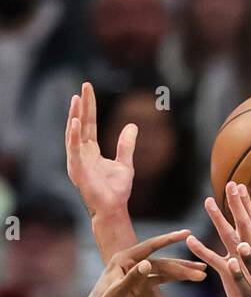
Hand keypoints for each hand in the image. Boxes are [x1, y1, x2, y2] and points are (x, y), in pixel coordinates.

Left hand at [61, 231, 205, 296]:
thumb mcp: (117, 293)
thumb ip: (132, 277)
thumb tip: (148, 263)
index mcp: (123, 260)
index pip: (151, 247)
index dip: (169, 240)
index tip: (186, 233)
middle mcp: (130, 264)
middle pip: (161, 261)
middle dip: (182, 265)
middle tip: (202, 268)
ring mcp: (134, 274)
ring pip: (162, 271)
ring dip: (180, 273)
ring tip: (200, 275)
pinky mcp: (136, 286)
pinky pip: (158, 280)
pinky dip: (171, 280)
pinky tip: (185, 279)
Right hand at [66, 80, 134, 221]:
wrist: (114, 209)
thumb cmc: (117, 191)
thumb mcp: (125, 164)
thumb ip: (126, 145)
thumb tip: (132, 125)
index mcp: (91, 151)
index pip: (89, 124)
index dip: (89, 107)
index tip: (87, 89)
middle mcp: (81, 153)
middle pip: (81, 124)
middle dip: (82, 106)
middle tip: (84, 86)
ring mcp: (77, 161)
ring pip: (74, 134)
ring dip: (74, 116)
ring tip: (76, 100)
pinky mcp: (76, 170)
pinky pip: (73, 150)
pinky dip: (73, 136)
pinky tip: (74, 122)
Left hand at [187, 182, 250, 296]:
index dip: (248, 206)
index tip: (241, 187)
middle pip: (247, 227)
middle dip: (238, 204)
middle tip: (230, 183)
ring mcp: (247, 270)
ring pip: (232, 239)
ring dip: (219, 219)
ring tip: (207, 201)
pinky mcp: (234, 284)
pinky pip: (216, 264)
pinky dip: (203, 252)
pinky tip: (191, 240)